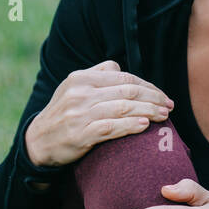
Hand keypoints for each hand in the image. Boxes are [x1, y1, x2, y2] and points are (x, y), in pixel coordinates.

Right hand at [24, 60, 173, 167]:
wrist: (38, 141)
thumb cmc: (63, 114)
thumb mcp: (73, 88)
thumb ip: (96, 75)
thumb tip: (119, 67)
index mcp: (81, 78)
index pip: (124, 77)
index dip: (148, 86)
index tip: (163, 96)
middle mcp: (80, 93)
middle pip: (127, 91)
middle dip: (153, 98)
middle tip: (170, 106)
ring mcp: (80, 113)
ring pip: (123, 108)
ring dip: (148, 111)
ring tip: (164, 116)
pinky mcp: (80, 134)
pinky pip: (112, 127)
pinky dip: (131, 126)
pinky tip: (145, 126)